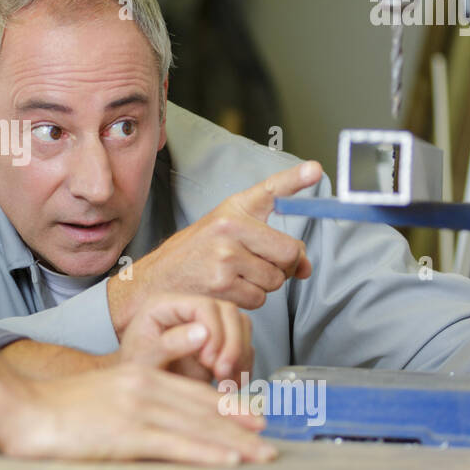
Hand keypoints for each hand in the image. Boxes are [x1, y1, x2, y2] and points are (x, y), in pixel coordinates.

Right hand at [2, 363, 275, 465]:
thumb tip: (154, 423)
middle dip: (242, 428)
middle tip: (269, 443)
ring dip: (236, 444)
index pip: (195, 394)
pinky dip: (207, 454)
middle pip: (205, 410)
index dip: (229, 408)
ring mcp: (137, 409)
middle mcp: (145, 387)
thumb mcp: (102, 394)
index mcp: (140, 376)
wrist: (22, 408)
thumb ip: (131, 402)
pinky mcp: (127, 432)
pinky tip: (229, 462)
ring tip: (261, 457)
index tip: (254, 421)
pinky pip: (176, 445)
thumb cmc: (56, 408)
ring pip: (199, 428)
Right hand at [108, 161, 321, 332]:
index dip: (295, 179)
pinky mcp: (222, 283)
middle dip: (282, 267)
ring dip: (262, 285)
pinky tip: (227, 290)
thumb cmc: (194, 255)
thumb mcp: (225, 233)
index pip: (271, 190)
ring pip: (276, 279)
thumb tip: (305, 267)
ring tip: (234, 276)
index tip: (315, 169)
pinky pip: (259, 298)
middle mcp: (230, 227)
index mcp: (233, 209)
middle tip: (257, 265)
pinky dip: (248, 299)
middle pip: (289, 252)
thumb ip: (269, 243)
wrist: (154, 280)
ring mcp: (226, 256)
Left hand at [118, 293, 253, 383]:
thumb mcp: (142, 360)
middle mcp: (188, 310)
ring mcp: (205, 324)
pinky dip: (243, 366)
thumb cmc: (133, 371)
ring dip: (240, 356)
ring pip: (241, 326)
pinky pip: (244, 346)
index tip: (209, 361)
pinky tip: (230, 384)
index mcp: (164, 306)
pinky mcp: (217, 343)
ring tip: (225, 380)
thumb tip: (202, 333)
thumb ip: (168, 345)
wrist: (138, 390)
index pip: (204, 306)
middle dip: (232, 345)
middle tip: (221, 372)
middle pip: (228, 312)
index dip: (214, 331)